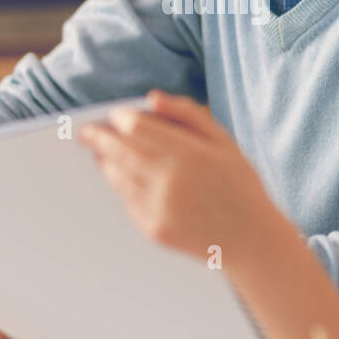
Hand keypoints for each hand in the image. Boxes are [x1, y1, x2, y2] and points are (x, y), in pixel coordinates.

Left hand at [78, 90, 279, 260]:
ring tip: (100, 151)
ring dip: (105, 161)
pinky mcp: (154, 229)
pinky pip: (127, 201)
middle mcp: (170, 181)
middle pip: (119, 150)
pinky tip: (122, 177)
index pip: (137, 127)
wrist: (252, 240)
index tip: (114, 115)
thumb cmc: (240, 186)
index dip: (120, 118)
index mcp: (190, 154)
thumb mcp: (225, 141)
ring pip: (118, 176)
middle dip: (98, 138)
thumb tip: (152, 98)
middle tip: (85, 132)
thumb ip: (188, 115)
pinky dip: (121, 185)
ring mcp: (160, 208)